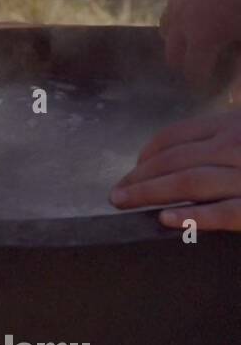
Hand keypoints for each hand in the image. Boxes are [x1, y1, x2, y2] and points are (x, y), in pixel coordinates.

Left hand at [110, 111, 240, 229]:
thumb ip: (220, 141)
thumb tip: (174, 160)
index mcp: (231, 125)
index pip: (175, 136)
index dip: (145, 155)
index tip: (131, 172)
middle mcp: (235, 145)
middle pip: (174, 159)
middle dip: (138, 177)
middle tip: (116, 194)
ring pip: (188, 181)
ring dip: (149, 192)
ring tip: (123, 202)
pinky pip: (223, 212)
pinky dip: (192, 216)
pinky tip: (165, 219)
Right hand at [160, 0, 240, 89]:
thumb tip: (234, 97)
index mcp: (202, 39)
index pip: (193, 72)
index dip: (200, 83)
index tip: (207, 88)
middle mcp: (182, 22)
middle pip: (172, 53)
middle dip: (184, 63)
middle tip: (199, 66)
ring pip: (165, 27)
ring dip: (176, 38)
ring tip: (192, 38)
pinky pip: (174, 2)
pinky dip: (181, 12)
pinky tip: (200, 7)